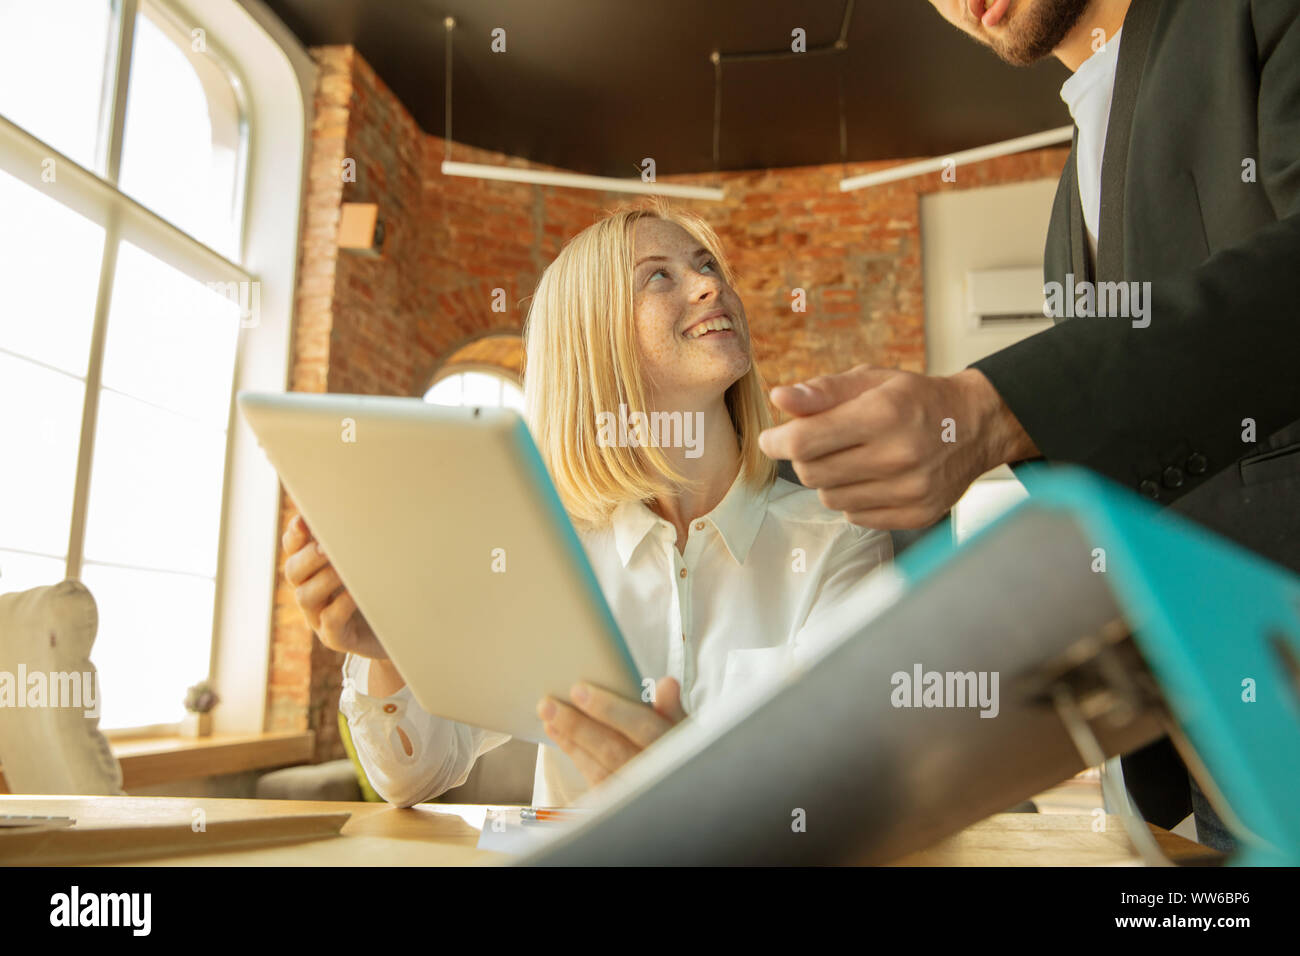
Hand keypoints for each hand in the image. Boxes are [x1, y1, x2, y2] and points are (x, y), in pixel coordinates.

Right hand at [282, 514, 387, 658]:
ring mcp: (319, 617)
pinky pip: (329, 622)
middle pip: (293, 571)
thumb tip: (364, 507)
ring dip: (323, 579)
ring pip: (305, 596)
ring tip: (342, 569)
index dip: (294, 535)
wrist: (400, 631)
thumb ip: (359, 539)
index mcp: (314, 570)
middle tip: (326, 547)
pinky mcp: (336, 638)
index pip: (293, 549)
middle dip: (307, 557)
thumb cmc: (381, 589)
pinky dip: (339, 606)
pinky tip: (354, 594)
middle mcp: (311, 592)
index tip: (302, 521)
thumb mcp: (369, 561)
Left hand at [537, 677, 686, 787]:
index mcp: (674, 749)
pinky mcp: (620, 808)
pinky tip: (560, 737)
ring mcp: (636, 795)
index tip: (579, 690)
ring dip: (570, 741)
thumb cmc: (681, 753)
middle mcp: (655, 776)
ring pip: (598, 769)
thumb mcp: (687, 732)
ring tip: (548, 717)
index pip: (642, 727)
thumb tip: (666, 684)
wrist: (684, 799)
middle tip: (548, 704)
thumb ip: (673, 709)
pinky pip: (594, 782)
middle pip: (612, 750)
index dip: (610, 709)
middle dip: (578, 725)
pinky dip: (576, 757)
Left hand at [757, 366, 1037, 528]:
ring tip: (854, 458)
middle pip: (812, 473)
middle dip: (806, 457)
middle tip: (822, 442)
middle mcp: (899, 455)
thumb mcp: (871, 381)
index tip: (772, 439)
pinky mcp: (916, 515)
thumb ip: (823, 391)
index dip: (777, 442)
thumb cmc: (915, 399)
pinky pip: (855, 516)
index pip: (806, 441)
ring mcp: (910, 490)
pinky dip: (853, 499)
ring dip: (829, 480)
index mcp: (883, 414)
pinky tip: (873, 478)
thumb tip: (780, 398)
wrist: (976, 426)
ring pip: (830, 498)